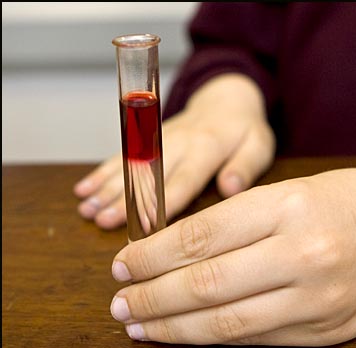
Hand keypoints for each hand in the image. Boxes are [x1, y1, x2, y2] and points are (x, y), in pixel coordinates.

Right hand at [73, 73, 274, 228]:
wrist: (227, 99)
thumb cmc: (245, 130)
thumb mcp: (259, 145)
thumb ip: (246, 166)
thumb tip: (231, 189)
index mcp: (208, 147)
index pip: (183, 180)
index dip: (162, 206)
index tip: (144, 229)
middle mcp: (180, 142)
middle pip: (148, 172)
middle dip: (123, 198)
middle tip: (102, 220)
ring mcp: (161, 138)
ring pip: (129, 163)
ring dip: (106, 186)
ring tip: (85, 209)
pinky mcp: (150, 137)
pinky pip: (124, 153)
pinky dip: (103, 170)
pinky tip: (84, 189)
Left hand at [109, 160, 355, 345]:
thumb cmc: (354, 200)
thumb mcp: (296, 190)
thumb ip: (241, 222)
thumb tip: (177, 252)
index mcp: (291, 206)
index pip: (201, 235)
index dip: (152, 254)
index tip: (123, 264)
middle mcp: (304, 254)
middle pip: (205, 283)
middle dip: (151, 296)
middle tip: (119, 301)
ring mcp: (318, 299)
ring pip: (226, 322)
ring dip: (173, 327)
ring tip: (139, 325)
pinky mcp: (328, 331)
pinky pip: (258, 340)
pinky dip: (215, 339)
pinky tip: (188, 336)